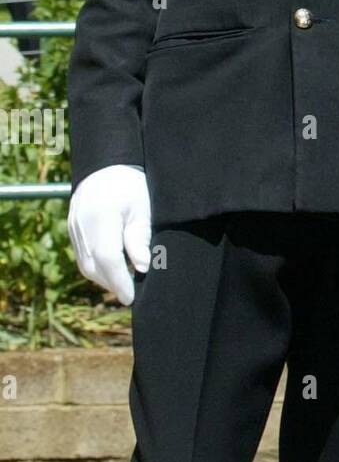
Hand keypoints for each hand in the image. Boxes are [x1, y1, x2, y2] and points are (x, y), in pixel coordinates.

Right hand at [67, 164, 150, 306]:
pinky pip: (82, 256)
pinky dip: (97, 267)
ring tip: (125, 283)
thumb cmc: (132, 184)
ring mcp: (73, 227)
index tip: (131, 297)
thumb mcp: (143, 207)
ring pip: (85, 265)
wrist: (108, 164)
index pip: (108, 257)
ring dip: (104, 278)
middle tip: (132, 293)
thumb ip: (140, 237)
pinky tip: (113, 269)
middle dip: (112, 284)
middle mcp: (82, 224)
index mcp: (101, 216)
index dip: (120, 280)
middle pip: (93, 266)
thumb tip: (141, 267)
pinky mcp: (72, 229)